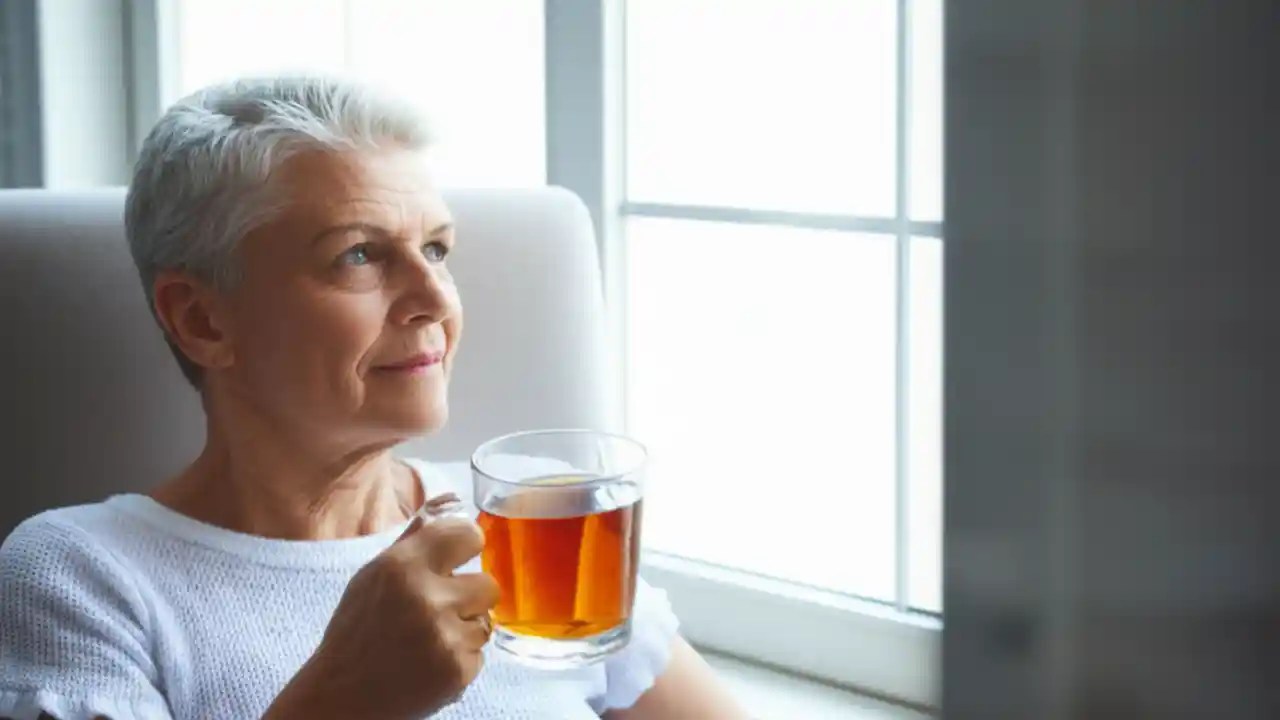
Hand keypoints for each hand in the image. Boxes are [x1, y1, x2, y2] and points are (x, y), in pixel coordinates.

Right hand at [265, 514, 499, 719]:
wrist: (341, 697)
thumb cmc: (356, 633)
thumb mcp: (373, 577)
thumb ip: (413, 542)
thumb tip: (449, 504)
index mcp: (402, 566)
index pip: (468, 534)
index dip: (467, 546)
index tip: (460, 555)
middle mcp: (427, 597)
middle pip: (488, 583)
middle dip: (469, 596)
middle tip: (441, 609)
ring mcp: (445, 637)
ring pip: (486, 622)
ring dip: (464, 630)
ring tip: (428, 640)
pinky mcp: (457, 671)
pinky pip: (480, 654)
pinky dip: (460, 659)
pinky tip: (428, 663)